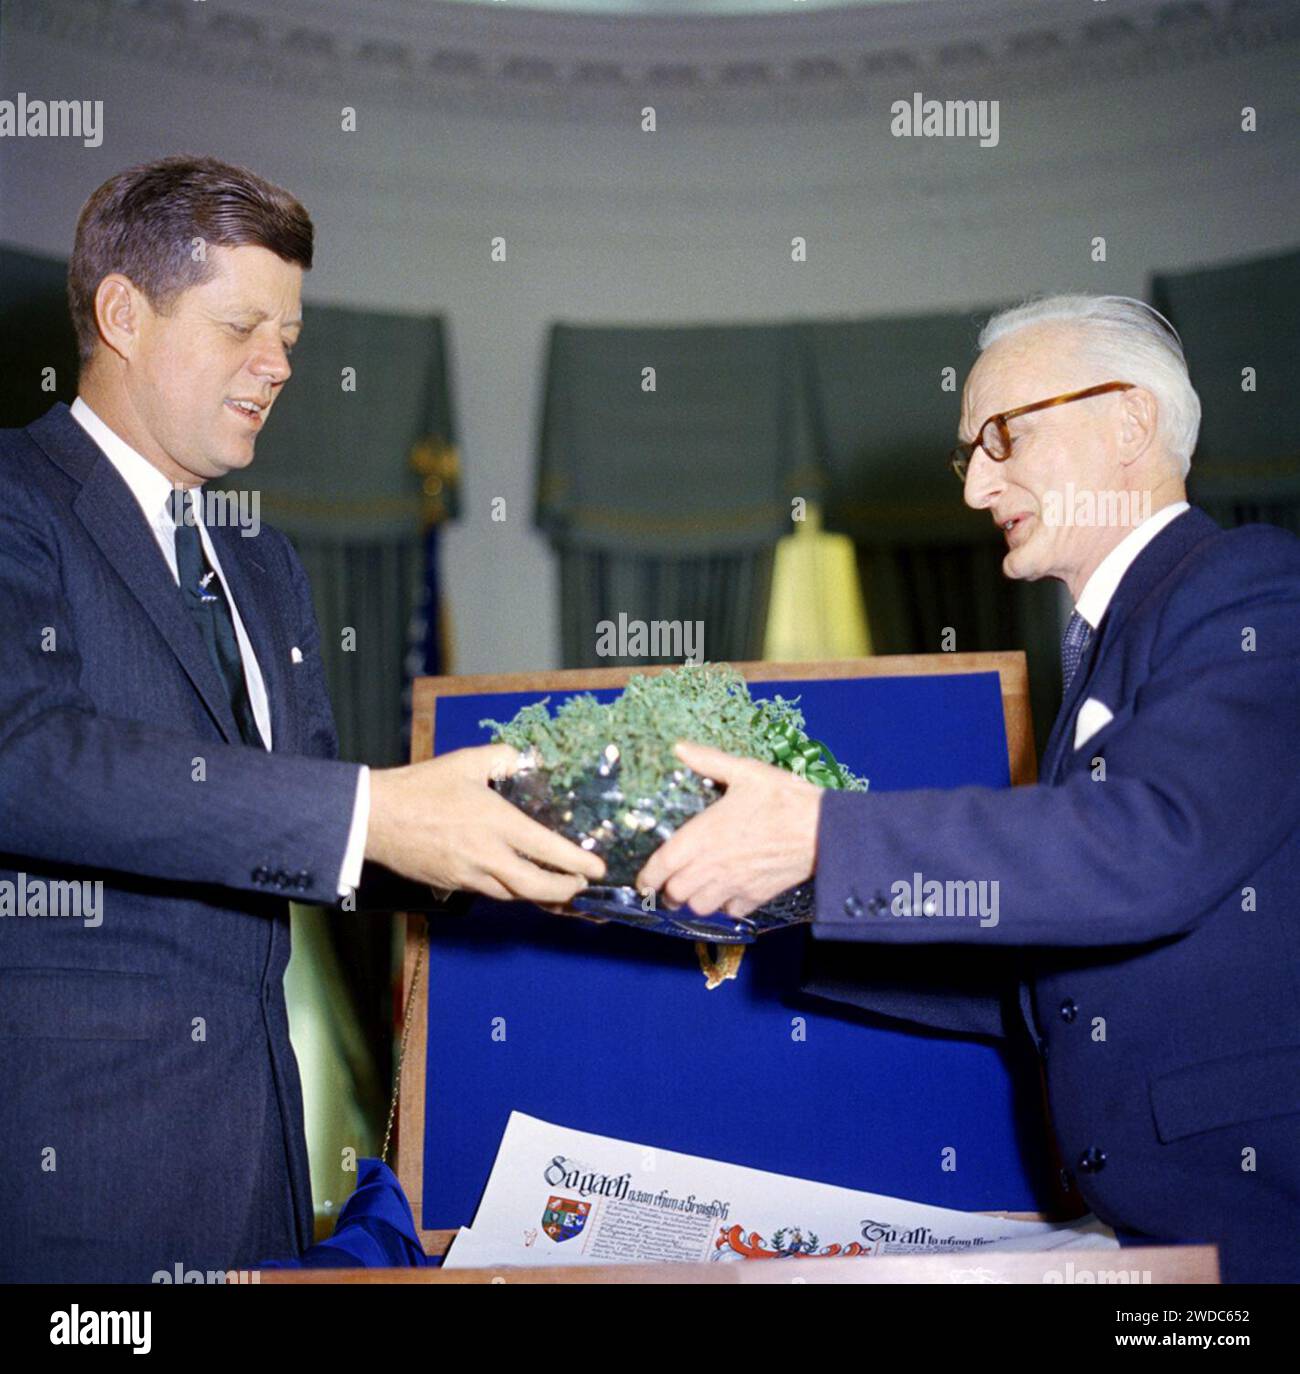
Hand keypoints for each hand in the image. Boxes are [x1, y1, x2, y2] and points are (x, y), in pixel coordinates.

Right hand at [365, 743, 605, 902]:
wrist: (375, 818)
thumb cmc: (421, 787)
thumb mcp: (467, 762)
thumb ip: (504, 757)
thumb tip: (528, 756)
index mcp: (495, 822)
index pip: (546, 849)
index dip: (577, 863)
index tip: (598, 869)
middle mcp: (487, 855)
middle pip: (535, 887)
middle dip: (564, 892)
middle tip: (582, 888)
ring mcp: (469, 875)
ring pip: (513, 895)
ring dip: (539, 896)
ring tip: (560, 891)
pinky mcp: (454, 885)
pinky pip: (491, 894)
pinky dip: (512, 893)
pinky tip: (520, 886)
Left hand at [635, 741, 821, 917]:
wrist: (823, 829)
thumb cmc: (782, 797)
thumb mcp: (745, 771)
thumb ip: (708, 761)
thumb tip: (678, 747)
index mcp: (704, 835)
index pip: (662, 865)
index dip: (647, 876)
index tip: (642, 878)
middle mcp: (713, 865)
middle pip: (675, 893)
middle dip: (667, 890)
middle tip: (668, 882)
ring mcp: (734, 884)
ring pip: (699, 907)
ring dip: (693, 900)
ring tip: (696, 888)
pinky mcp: (756, 896)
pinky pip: (730, 911)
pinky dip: (725, 906)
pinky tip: (729, 891)